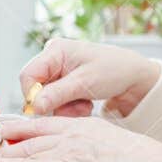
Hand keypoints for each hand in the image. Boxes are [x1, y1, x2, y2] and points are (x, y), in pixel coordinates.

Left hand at [0, 115, 161, 161]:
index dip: (20, 128)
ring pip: (27, 151)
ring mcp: (70, 149)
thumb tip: (86, 161)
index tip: (4, 131)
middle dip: (4, 144)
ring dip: (2, 160)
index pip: (43, 123)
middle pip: (29, 136)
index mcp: (81, 125)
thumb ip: (92, 150)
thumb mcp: (111, 146)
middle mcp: (71, 133)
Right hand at [21, 38, 160, 118]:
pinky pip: (57, 102)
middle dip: (54, 103)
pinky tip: (85, 104)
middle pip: (36, 88)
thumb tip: (34, 106)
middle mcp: (53, 59)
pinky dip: (70, 108)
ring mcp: (58, 72)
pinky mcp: (64, 85)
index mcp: (55, 50)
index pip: (28, 75)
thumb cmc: (113, 71)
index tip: (44, 110)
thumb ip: (57, 94)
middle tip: (76, 108)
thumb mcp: (84, 83)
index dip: (32, 95)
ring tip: (84, 106)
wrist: (133, 77)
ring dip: (65, 108)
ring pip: (47, 99)